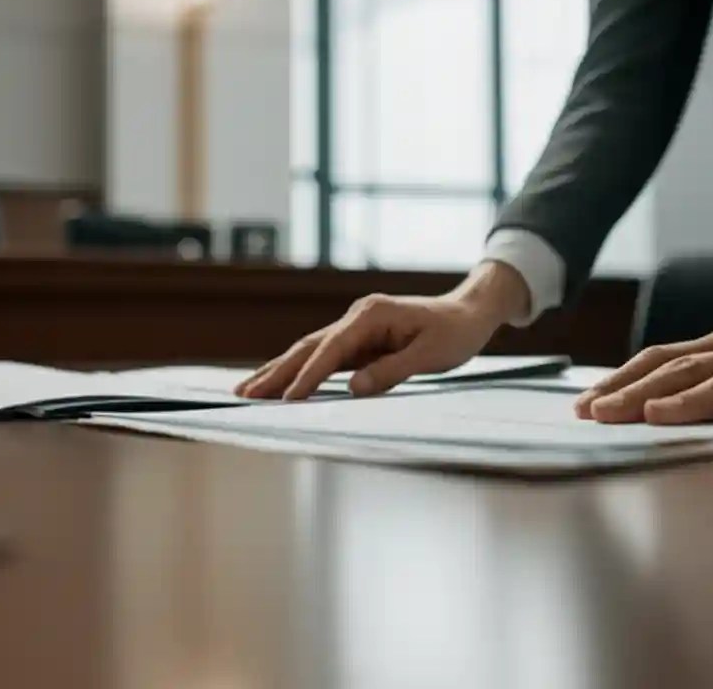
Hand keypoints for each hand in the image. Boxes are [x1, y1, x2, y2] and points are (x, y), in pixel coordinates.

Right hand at [235, 262, 529, 399]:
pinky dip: (299, 372)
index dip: (308, 376)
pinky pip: (323, 358)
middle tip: (243, 394)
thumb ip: (391, 371)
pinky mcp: (359, 341)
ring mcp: (355, 328)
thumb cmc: (455, 333)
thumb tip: (353, 390)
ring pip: (309, 351)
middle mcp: (356, 317)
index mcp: (371, 315)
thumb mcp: (430, 355)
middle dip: (275, 372)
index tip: (287, 400)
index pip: (331, 349)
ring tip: (247, 391)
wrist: (469, 312)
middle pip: (308, 347)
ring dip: (279, 371)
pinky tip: (279, 385)